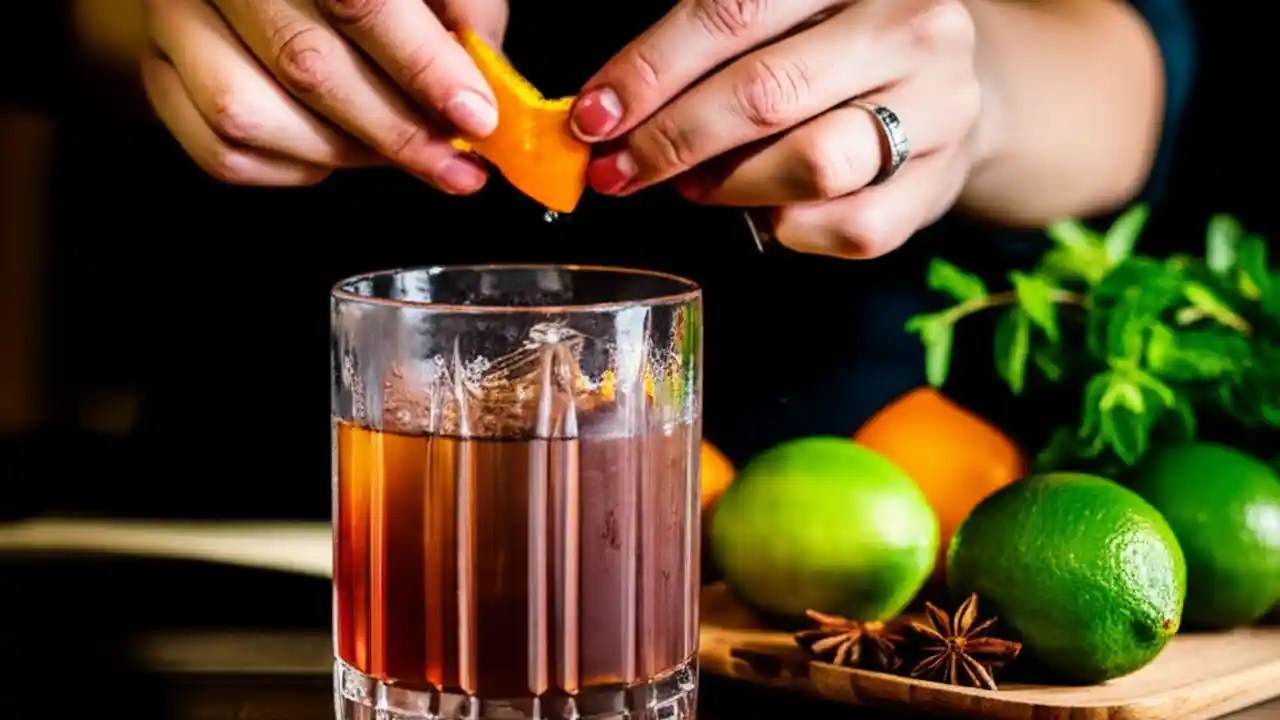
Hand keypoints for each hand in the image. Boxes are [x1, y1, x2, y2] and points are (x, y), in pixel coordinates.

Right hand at [139, 0, 506, 191]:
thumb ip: (463, 13)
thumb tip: (486, 87)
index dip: (423, 66)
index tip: (475, 114)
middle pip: (305, 65)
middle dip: (397, 130)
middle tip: (454, 161)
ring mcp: (174, 17)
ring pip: (248, 116)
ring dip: (340, 153)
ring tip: (392, 149)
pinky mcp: (159, 68)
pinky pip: (220, 151)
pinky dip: (291, 169)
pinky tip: (334, 150)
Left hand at [570, 0, 983, 258]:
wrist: (951, 90)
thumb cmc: (837, 52)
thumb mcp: (785, 19)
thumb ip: (712, 48)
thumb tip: (611, 111)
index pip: (733, 12)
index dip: (650, 69)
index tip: (593, 115)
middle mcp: (909, 28)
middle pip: (767, 92)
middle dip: (672, 140)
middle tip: (618, 169)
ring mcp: (938, 108)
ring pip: (812, 164)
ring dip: (729, 187)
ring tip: (693, 185)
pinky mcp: (941, 182)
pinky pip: (847, 228)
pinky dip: (787, 228)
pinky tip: (766, 212)